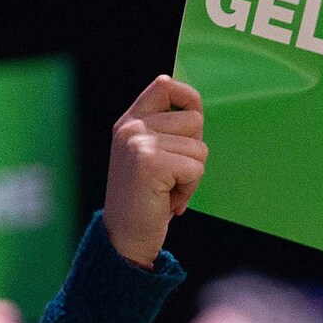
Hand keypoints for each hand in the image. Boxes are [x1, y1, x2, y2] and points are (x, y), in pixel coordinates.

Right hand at [104, 76, 205, 267]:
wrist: (124, 236)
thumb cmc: (146, 199)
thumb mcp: (151, 156)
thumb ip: (167, 132)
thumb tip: (195, 112)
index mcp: (130, 121)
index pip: (166, 85)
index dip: (189, 101)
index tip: (190, 129)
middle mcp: (131, 127)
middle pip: (194, 120)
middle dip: (194, 152)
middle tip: (171, 176)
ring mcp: (137, 142)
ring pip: (199, 148)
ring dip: (192, 175)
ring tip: (167, 189)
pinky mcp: (149, 162)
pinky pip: (196, 169)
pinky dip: (189, 189)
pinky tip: (168, 199)